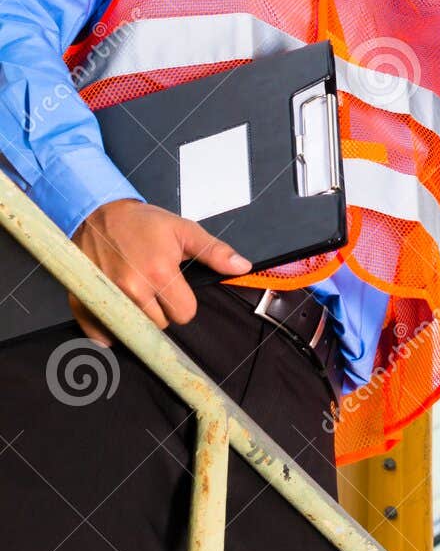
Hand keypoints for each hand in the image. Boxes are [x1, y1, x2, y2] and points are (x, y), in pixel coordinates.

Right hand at [68, 198, 252, 346]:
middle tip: (152, 285)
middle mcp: (132, 290)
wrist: (98, 214)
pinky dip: (110, 330)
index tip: (175, 287)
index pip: (185, 313)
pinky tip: (116, 309)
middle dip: (161, 308)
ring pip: (135, 330)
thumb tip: (242, 266)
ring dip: (138, 318)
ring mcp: (107, 299)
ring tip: (135, 292)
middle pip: (160, 325)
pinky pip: (103, 336)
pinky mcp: (85, 305)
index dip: (184, 302)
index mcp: (159, 273)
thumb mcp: (183, 230)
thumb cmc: (142, 223)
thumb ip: (214, 252)